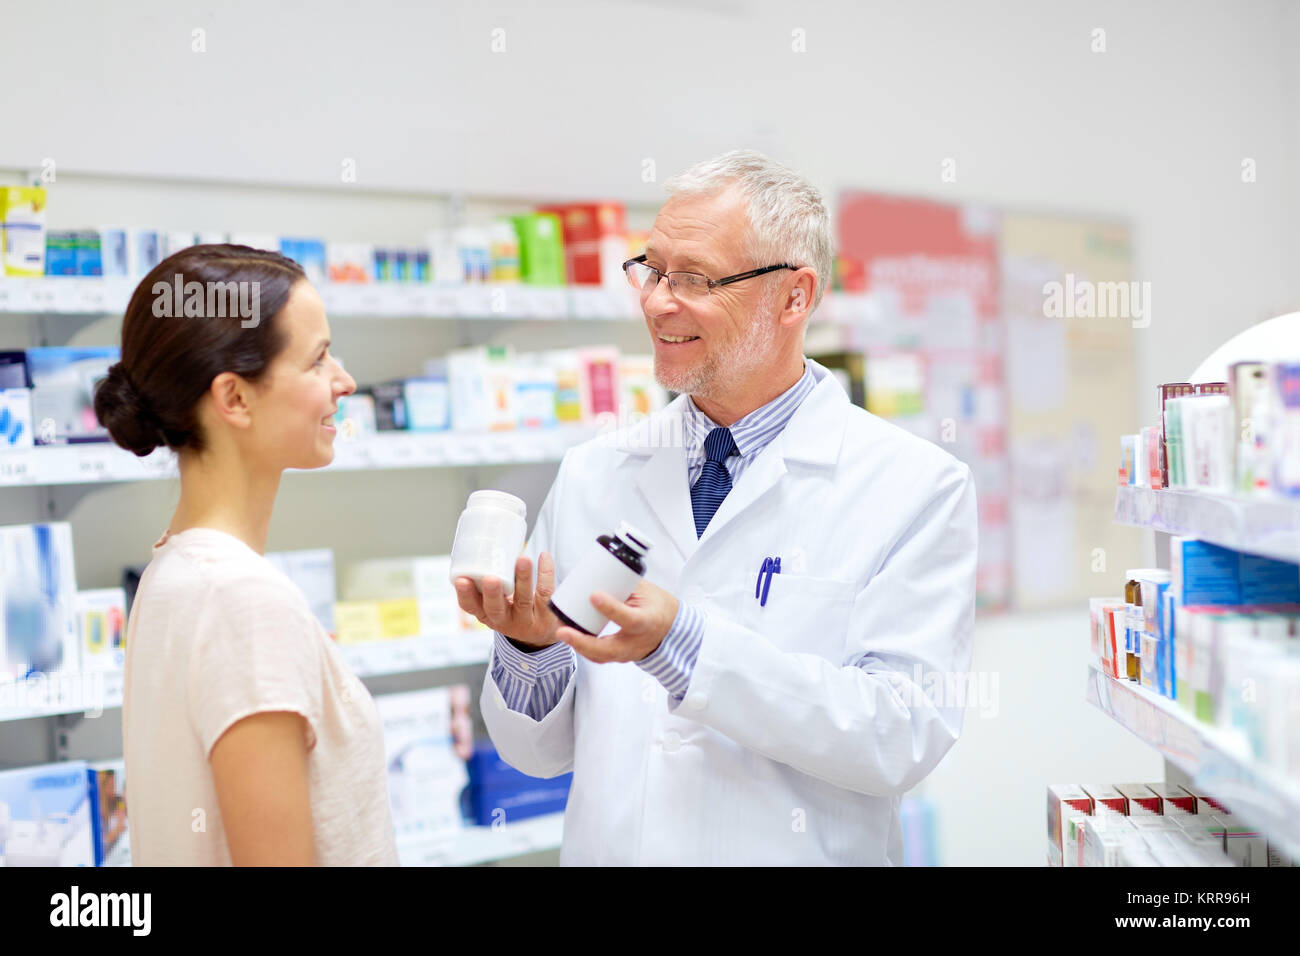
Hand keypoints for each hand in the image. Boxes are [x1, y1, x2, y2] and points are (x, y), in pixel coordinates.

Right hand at [454, 552, 559, 648]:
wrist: (540, 633)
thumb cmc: (511, 607)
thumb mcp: (493, 602)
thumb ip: (485, 583)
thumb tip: (476, 545)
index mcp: (486, 615)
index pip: (471, 607)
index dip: (465, 595)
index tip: (461, 580)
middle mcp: (504, 621)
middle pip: (496, 609)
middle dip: (492, 593)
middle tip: (491, 578)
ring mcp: (526, 620)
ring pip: (524, 600)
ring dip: (523, 578)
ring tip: (522, 559)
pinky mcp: (546, 616)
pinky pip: (546, 593)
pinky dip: (546, 574)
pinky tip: (544, 557)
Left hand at [556, 578, 678, 662]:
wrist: (671, 628)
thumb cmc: (658, 606)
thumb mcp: (646, 591)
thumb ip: (622, 584)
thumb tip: (596, 572)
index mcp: (646, 621)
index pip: (627, 618)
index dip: (610, 608)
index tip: (593, 595)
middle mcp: (636, 642)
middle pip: (607, 648)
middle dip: (581, 641)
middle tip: (562, 630)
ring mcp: (628, 653)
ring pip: (600, 657)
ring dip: (578, 646)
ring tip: (562, 632)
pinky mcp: (620, 657)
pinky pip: (599, 658)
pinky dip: (584, 649)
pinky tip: (570, 639)